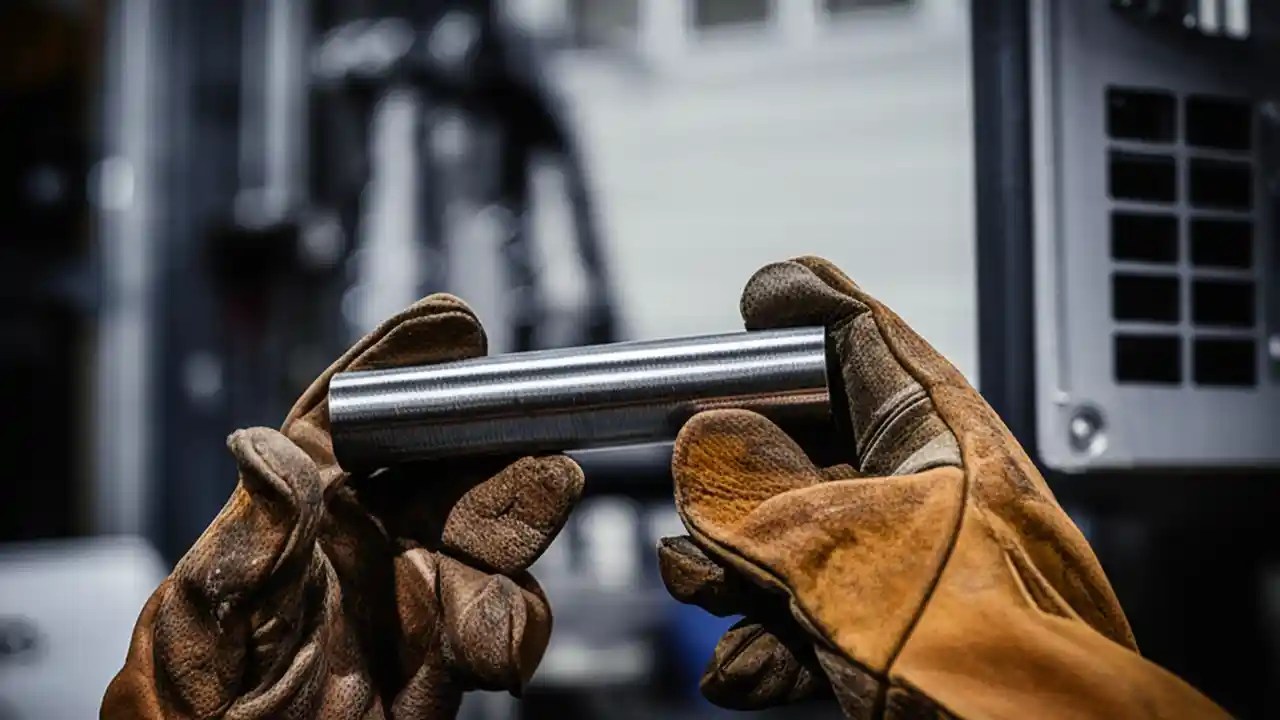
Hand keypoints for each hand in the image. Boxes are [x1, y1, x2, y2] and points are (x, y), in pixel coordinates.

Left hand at [103, 296, 582, 718]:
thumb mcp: (198, 634)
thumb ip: (245, 548)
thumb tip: (262, 449)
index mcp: (289, 523)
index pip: (344, 423)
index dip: (396, 368)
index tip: (446, 327)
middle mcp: (356, 552)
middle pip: (439, 471)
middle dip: (491, 447)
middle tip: (526, 436)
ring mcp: (407, 605)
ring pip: (486, 543)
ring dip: (515, 529)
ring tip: (522, 535)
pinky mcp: (443, 662)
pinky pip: (500, 628)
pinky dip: (512, 627)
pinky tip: (495, 647)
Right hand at [657, 257, 1227, 717]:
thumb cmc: (980, 647)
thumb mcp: (838, 550)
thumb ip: (751, 494)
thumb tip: (703, 447)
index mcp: (937, 437)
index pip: (867, 341)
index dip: (808, 313)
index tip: (760, 301)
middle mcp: (927, 490)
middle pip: (808, 447)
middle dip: (733, 483)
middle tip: (694, 492)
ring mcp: (908, 564)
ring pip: (794, 539)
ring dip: (734, 571)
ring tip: (706, 590)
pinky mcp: (893, 632)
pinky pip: (808, 615)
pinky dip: (765, 640)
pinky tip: (740, 668)